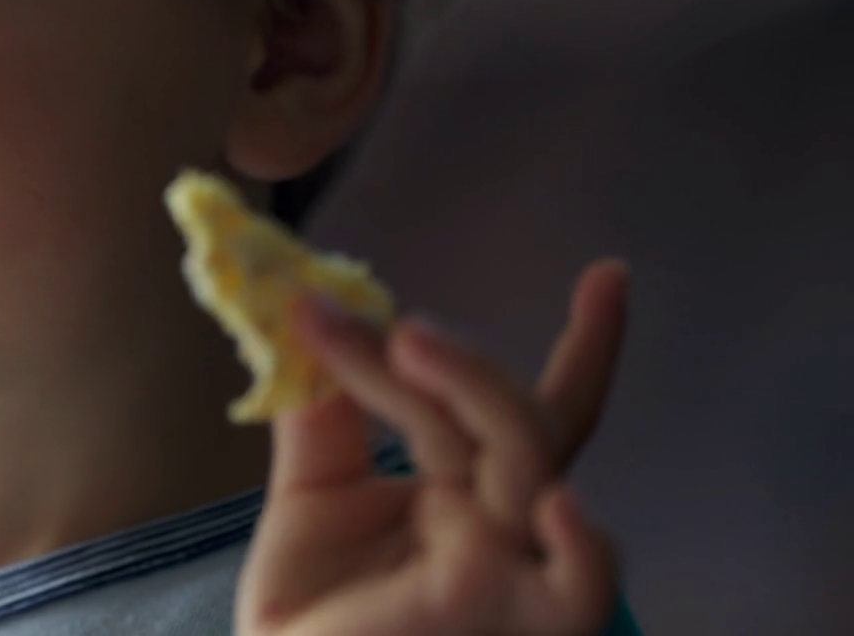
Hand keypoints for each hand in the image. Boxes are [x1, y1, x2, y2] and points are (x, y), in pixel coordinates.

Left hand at [236, 259, 629, 635]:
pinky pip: (582, 588)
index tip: (372, 287)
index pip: (481, 399)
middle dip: (470, 358)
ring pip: (529, 459)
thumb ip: (320, 427)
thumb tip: (311, 326)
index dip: (465, 337)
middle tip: (396, 319)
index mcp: (451, 489)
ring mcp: (513, 566)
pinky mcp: (523, 622)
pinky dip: (584, 546)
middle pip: (508, 416)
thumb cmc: (311, 628)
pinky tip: (558, 505)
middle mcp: (495, 518)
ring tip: (409, 341)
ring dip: (477, 390)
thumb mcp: (304, 513)